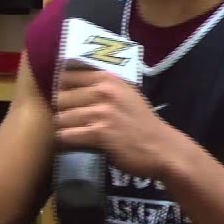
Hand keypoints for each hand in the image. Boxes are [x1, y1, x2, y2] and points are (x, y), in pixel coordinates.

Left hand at [54, 68, 185, 178]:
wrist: (162, 148)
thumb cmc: (142, 122)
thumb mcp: (125, 94)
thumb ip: (102, 86)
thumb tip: (70, 81)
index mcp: (108, 78)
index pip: (68, 75)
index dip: (62, 88)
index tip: (66, 98)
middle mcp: (103, 91)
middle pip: (61, 97)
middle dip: (63, 110)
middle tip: (70, 120)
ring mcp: (101, 112)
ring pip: (61, 117)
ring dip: (65, 128)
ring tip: (74, 132)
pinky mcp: (99, 133)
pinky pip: (67, 135)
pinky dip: (68, 141)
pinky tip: (76, 142)